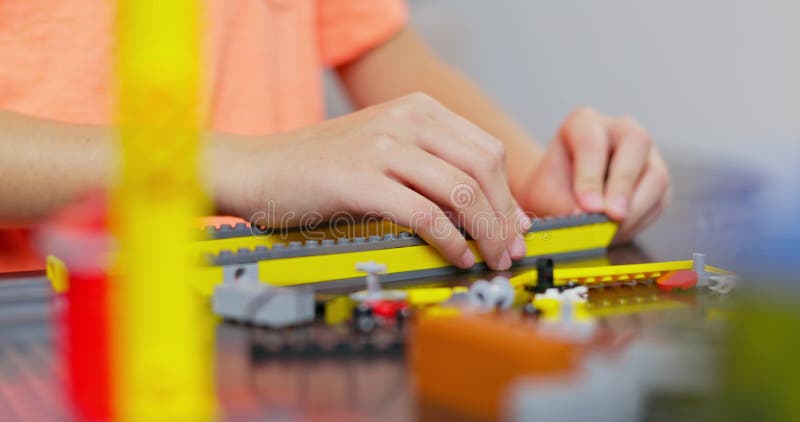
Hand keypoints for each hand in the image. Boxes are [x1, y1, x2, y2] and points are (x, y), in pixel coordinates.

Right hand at [211, 93, 531, 269]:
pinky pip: (425, 215)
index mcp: (417, 109)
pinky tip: (455, 258)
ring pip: (461, 192)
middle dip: (505, 217)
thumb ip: (433, 168)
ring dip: (485, 233)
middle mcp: (405, 119)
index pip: (485, 150)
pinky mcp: (361, 180)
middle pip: (483, 169)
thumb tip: (489, 210)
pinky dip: (449, 242)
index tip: (515, 227)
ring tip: (488, 260)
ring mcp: (383, 147)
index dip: (509, 194)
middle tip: (508, 251)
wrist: (260, 169)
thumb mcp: (384, 150)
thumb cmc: (322, 168)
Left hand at [514, 107, 670, 242]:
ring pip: (655, 175)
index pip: (591, 143)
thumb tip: (588, 219)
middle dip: (623, 185)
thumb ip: (565, 205)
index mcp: (584, 122)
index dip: (590, 177)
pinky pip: (659, 199)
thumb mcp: (547, 195)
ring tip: (610, 233)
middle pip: (635, 143)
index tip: (588, 207)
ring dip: (635, 209)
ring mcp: (645, 153)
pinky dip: (640, 220)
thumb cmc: (553, 190)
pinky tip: (619, 233)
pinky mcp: (657, 179)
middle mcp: (620, 129)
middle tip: (612, 217)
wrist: (563, 198)